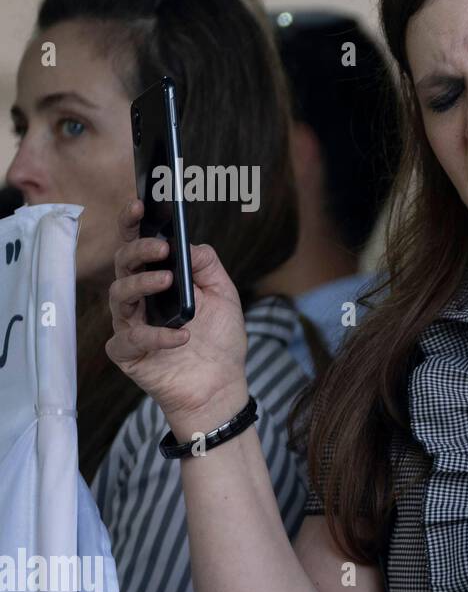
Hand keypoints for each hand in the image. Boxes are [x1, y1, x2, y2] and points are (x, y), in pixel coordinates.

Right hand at [105, 197, 249, 435]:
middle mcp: (139, 300)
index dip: (133, 225)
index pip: (139, 247)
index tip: (140, 205)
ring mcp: (130, 325)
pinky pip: (131, 339)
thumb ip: (207, 266)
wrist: (220, 385)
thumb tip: (189, 244)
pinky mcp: (128, 353)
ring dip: (142, 285)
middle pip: (123, 266)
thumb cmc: (219, 340)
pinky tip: (182, 335)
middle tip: (160, 249)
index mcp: (158, 281)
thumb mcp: (224, 296)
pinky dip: (157, 336)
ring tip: (166, 281)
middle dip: (138, 251)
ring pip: (118, 296)